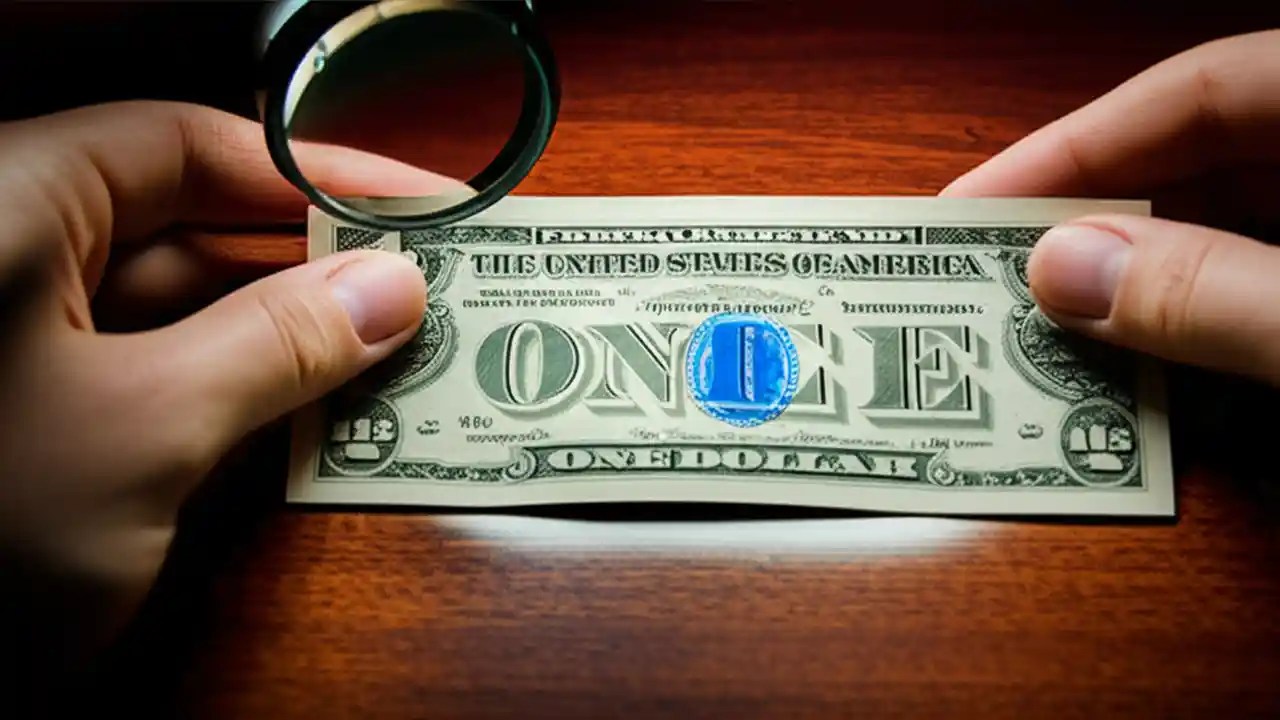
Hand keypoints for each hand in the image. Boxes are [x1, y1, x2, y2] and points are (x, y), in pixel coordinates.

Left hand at [0, 101, 453, 681]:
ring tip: (391, 345)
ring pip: (173, 306)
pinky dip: (232, 383)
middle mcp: (9, 260)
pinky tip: (315, 403)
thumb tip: (391, 289)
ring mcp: (20, 343)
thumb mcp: (145, 428)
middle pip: (183, 224)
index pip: (180, 146)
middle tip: (420, 284)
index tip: (412, 205)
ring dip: (281, 329)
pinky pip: (152, 371)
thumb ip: (276, 345)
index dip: (309, 172)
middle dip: (307, 259)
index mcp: (9, 209)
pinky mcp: (37, 416)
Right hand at [942, 29, 1279, 385]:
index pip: (1199, 90)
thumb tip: (1064, 271)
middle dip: (1099, 227)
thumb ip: (1212, 291)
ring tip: (1058, 342)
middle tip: (997, 288)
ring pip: (1239, 230)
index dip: (1076, 148)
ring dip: (1148, 289)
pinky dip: (1213, 325)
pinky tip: (1160, 372)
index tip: (967, 210)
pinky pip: (1271, 289)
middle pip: (1208, 161)